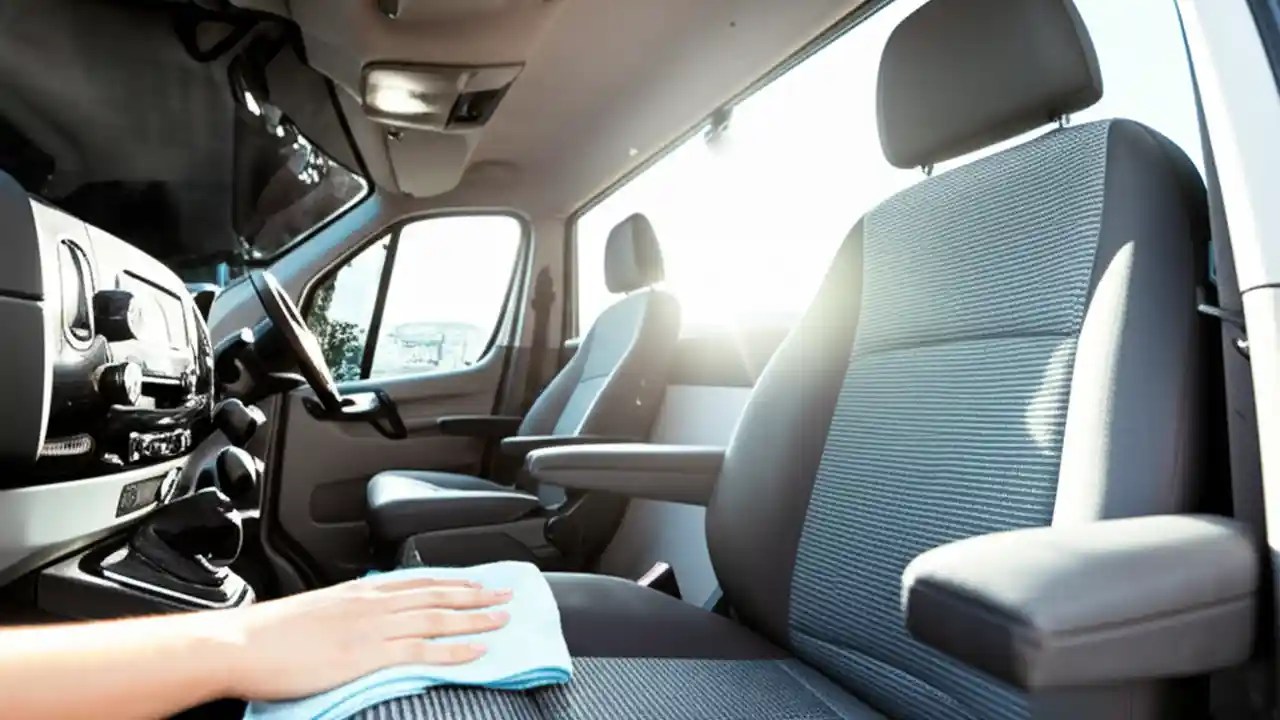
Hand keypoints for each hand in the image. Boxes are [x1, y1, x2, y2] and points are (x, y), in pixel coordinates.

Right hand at [220, 576, 511, 700]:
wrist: (242, 643)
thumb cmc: (271, 633)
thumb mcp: (318, 611)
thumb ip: (347, 611)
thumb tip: (366, 616)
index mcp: (360, 592)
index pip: (419, 581)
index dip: (454, 582)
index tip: (478, 582)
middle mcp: (373, 604)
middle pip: (437, 595)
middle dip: (476, 595)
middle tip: (507, 595)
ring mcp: (374, 628)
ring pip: (438, 618)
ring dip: (476, 618)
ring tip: (503, 618)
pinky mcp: (369, 655)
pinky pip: (422, 651)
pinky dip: (454, 650)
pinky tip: (477, 651)